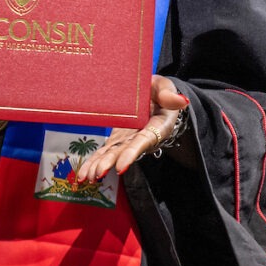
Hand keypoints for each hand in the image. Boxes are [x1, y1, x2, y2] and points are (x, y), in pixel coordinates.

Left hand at [72, 77, 190, 182]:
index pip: (143, 141)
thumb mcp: (165, 88)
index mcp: (156, 126)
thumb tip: (182, 100)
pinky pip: (105, 153)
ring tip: (86, 178)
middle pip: (124, 151)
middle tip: (98, 173)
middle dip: (110, 162)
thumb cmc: (159, 91)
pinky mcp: (117, 140)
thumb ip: (170, 95)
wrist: (153, 97)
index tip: (120, 166)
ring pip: (112, 154)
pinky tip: (83, 175)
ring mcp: (128, 141)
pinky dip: (93, 162)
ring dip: (99, 166)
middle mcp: (141, 138)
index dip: (131, 153)